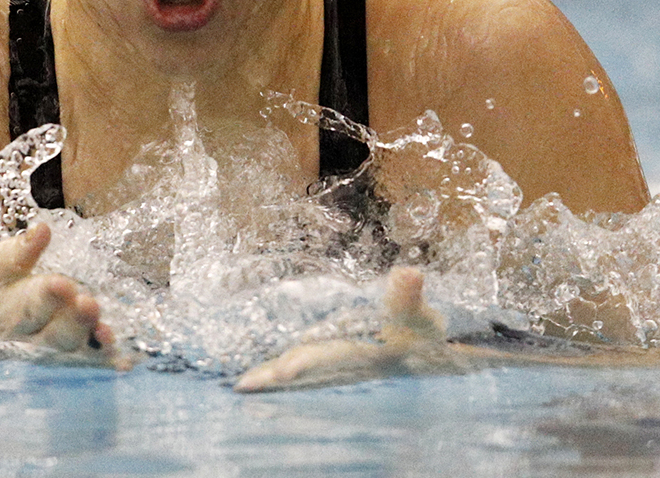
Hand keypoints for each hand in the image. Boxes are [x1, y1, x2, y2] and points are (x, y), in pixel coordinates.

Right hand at [0, 222, 129, 368]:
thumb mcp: (0, 267)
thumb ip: (20, 251)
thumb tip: (41, 229)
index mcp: (11, 314)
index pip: (30, 306)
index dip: (47, 296)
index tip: (61, 283)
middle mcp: (32, 339)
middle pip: (55, 335)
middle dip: (74, 320)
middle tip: (88, 303)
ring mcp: (54, 351)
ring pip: (74, 349)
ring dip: (92, 341)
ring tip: (107, 333)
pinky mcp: (73, 356)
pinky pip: (91, 360)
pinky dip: (106, 361)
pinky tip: (125, 363)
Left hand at [233, 267, 446, 391]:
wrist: (422, 355)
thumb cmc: (417, 331)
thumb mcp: (417, 314)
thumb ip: (409, 296)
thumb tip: (409, 272)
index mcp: (362, 354)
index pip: (330, 357)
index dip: (307, 363)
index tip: (284, 370)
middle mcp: (343, 365)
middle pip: (302, 372)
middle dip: (275, 376)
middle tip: (243, 385)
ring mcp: (334, 368)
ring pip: (295, 375)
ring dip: (268, 380)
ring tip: (238, 387)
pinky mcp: (327, 365)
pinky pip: (297, 373)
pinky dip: (274, 377)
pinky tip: (249, 381)